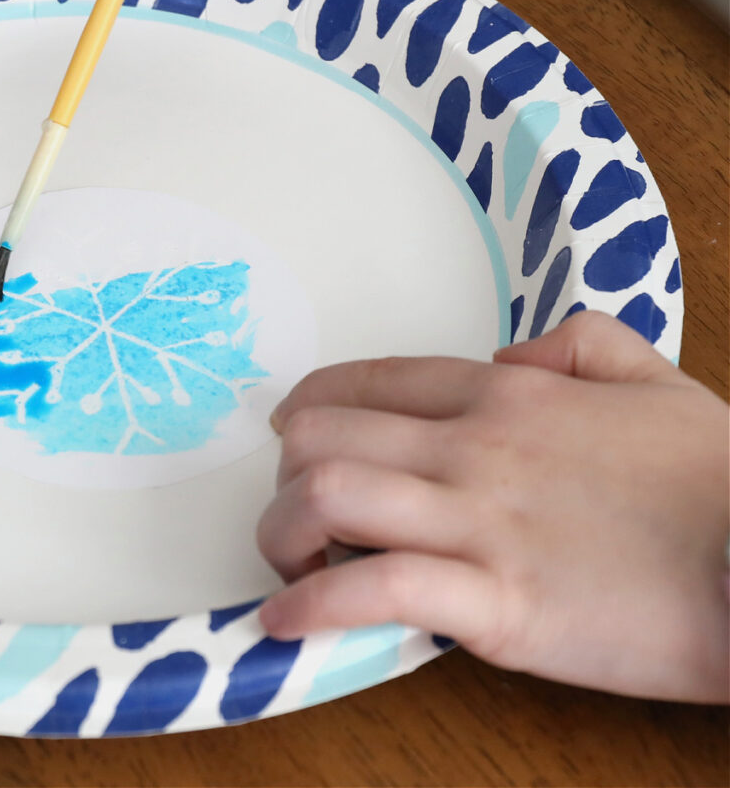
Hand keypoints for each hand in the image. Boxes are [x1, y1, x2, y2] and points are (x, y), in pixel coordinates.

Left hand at [258, 311, 729, 702]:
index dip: (308, 407)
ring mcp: (480, 523)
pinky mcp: (499, 605)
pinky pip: (377, 590)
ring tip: (285, 566)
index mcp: (506, 394)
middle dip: (282, 473)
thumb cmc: (722, 478)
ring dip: (279, 533)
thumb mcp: (656, 378)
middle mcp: (472, 447)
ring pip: (325, 497)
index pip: (366, 381)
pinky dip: (314, 606)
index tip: (289, 435)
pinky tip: (285, 622)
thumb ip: (582, 343)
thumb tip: (512, 351)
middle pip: (321, 435)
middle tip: (294, 511)